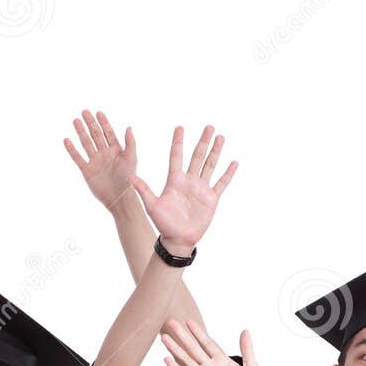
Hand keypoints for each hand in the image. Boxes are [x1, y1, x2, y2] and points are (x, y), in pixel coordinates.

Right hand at [64, 109, 137, 210]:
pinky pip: (78, 158)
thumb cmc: (128, 179)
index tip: (98, 113)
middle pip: (95, 135)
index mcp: (115, 150)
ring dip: (81, 132)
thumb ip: (130, 143)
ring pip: (86, 143)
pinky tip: (66, 140)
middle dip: (90, 123)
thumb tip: (129, 127)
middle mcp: (104, 154)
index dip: (104, 123)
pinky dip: (72, 149)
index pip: (108, 133)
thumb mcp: (131, 159)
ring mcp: (95, 162)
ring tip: (75, 121)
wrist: (119, 197)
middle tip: (84, 112)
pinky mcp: (87, 171)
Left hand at [132, 125, 237, 255]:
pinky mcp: (211, 199)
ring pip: (210, 165)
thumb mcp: (152, 205)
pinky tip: (234, 162)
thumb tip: (131, 177)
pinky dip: (228, 173)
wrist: (178, 239)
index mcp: (174, 180)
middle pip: (197, 156)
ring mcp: (201, 189)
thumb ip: (144, 190)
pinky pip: (221, 183)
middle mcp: (188, 181)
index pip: (176, 156)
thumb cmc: (163, 224)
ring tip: (220, 137)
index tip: (180, 128)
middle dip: (203, 141)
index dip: (178, 142)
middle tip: (209, 126)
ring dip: (215, 151)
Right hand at [161, 320, 266, 365]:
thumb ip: (247, 349)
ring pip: (187, 360)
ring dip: (175, 349)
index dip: (198, 332)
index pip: (208, 343)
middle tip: (171, 322)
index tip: (189, 321)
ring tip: (164, 337)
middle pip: (194, 348)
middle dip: (183, 335)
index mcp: (223, 361)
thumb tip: (245, 331)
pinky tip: (166, 359)